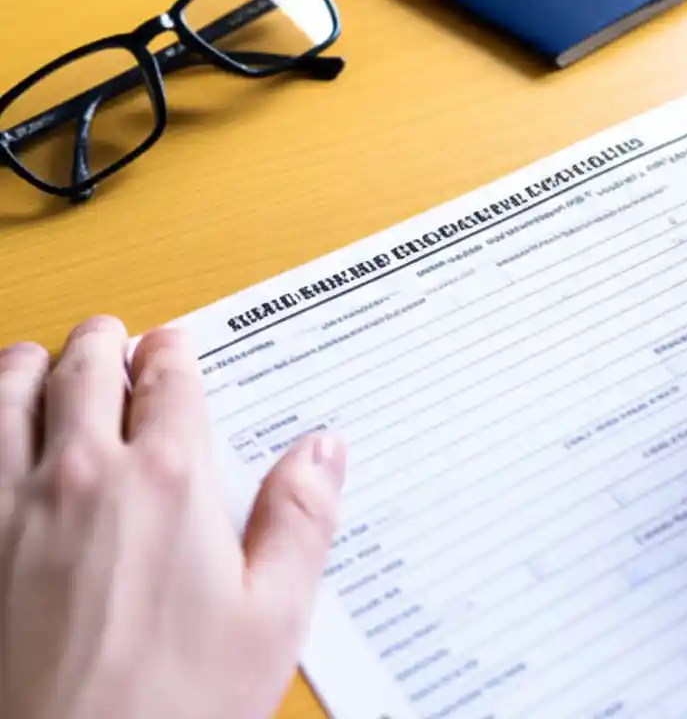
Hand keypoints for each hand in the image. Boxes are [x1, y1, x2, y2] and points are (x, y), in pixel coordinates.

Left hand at [0, 317, 345, 718]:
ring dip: (29, 363)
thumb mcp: (273, 616)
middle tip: (112, 335)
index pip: (171, 380)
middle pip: (85, 369)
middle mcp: (85, 474)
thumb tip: (324, 448)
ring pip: (9, 391)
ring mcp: (10, 502)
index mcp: (171, 482)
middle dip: (103, 341)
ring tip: (40, 358)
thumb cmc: (175, 704)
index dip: (174, 351)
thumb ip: (301, 519)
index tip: (174, 346)